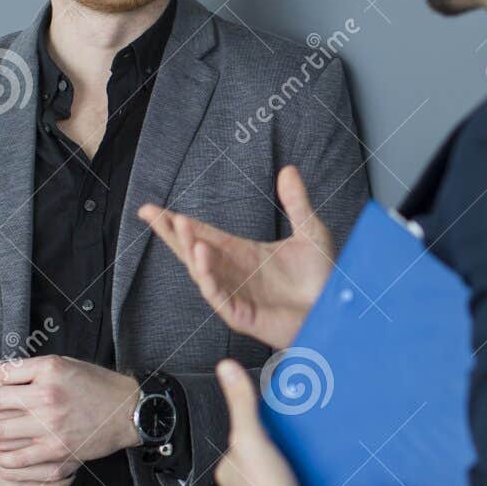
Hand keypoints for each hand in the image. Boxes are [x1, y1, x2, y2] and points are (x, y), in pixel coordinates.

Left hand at [0, 355, 140, 471]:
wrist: (128, 412)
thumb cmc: (98, 386)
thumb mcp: (66, 364)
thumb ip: (32, 367)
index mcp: (49, 369)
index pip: (2, 376)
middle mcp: (47, 395)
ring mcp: (50, 424)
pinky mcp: (56, 449)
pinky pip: (16, 457)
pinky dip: (2, 457)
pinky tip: (1, 454)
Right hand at [139, 164, 333, 349]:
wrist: (336, 310)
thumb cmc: (321, 279)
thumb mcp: (310, 233)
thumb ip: (296, 203)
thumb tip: (288, 169)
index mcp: (242, 253)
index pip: (202, 234)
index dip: (178, 222)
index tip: (154, 209)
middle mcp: (233, 273)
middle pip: (192, 251)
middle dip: (171, 233)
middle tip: (150, 213)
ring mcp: (235, 295)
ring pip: (202, 273)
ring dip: (190, 250)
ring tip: (181, 226)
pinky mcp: (243, 316)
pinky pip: (219, 297)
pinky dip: (208, 278)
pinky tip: (202, 257)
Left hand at [212, 358, 301, 485]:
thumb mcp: (250, 436)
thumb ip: (240, 403)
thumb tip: (225, 367)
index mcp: (226, 470)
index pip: (239, 438)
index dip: (256, 427)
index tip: (272, 422)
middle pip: (257, 454)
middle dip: (272, 447)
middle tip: (289, 438)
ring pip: (273, 471)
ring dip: (286, 463)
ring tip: (301, 453)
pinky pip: (287, 485)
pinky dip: (296, 478)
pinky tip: (307, 473)